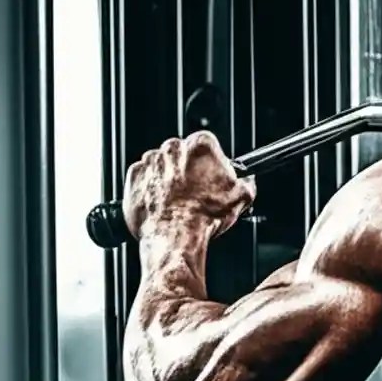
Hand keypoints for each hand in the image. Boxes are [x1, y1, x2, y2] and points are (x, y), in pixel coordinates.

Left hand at [122, 131, 255, 240]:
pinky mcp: (134, 176)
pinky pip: (144, 176)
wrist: (175, 236)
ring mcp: (151, 161)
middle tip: (198, 191)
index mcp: (201, 145)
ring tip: (180, 200)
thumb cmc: (205, 216)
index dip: (213, 162)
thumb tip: (246, 181)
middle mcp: (174, 148)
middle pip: (184, 153)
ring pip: (163, 164)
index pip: (208, 144)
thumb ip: (247, 182)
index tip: (213, 176)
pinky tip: (164, 202)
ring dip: (170, 178)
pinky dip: (152, 186)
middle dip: (190, 169)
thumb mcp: (242, 197)